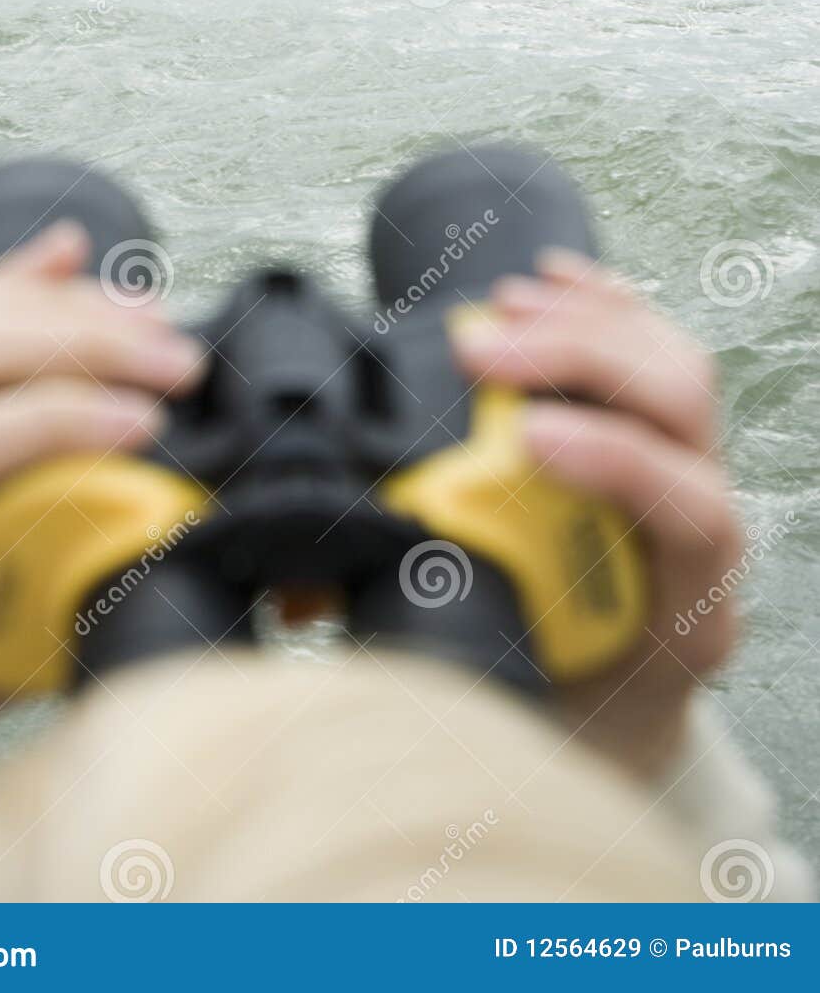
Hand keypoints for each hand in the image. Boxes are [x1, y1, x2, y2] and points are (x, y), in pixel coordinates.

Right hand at [453, 249, 740, 776]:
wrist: (611, 725)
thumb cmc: (557, 722)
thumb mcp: (507, 716)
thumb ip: (431, 660)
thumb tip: (304, 593)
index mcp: (684, 612)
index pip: (695, 513)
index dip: (623, 462)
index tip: (532, 437)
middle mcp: (699, 531)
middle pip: (684, 406)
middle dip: (585, 358)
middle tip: (478, 348)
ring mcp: (686, 471)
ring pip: (674, 362)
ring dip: (585, 320)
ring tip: (496, 309)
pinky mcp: (657, 434)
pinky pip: (651, 343)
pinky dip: (602, 300)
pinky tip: (548, 278)